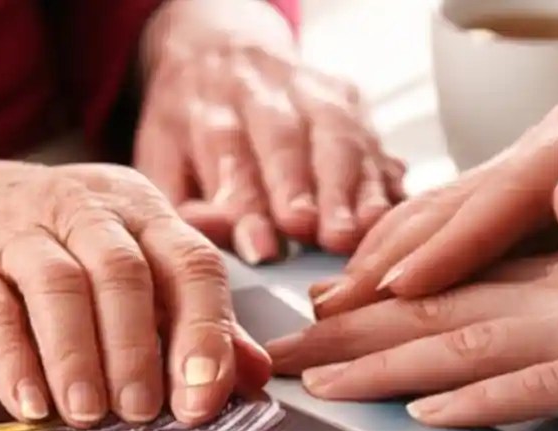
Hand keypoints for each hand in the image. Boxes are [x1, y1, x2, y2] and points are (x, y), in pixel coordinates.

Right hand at [0, 161, 271, 428]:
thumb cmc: (43, 247)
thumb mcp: (121, 266)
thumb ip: (187, 317)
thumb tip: (255, 375)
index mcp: (137, 208)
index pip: (189, 262)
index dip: (205, 332)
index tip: (205, 397)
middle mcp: (82, 206)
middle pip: (124, 272)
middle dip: (140, 350)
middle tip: (143, 412)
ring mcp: (16, 226)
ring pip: (59, 285)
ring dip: (79, 357)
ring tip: (89, 413)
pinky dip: (14, 360)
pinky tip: (30, 405)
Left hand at [134, 0, 404, 264]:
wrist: (218, 51)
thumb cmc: (189, 125)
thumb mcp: (164, 160)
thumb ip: (183, 202)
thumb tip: (212, 230)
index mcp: (207, 108)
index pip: (230, 158)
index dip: (250, 207)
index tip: (265, 251)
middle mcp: (261, 93)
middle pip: (288, 141)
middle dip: (311, 190)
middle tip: (327, 236)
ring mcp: (310, 91)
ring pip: (338, 135)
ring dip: (356, 187)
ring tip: (363, 229)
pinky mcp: (349, 97)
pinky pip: (373, 136)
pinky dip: (387, 175)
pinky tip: (393, 210)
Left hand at [268, 240, 557, 430]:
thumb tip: (507, 331)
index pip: (452, 285)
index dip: (377, 305)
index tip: (319, 323)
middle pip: (439, 309)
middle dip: (352, 334)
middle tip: (283, 356)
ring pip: (470, 343)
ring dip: (389, 367)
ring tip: (322, 384)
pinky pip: (545, 387)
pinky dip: (484, 402)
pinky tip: (431, 415)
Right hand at [311, 93, 557, 317]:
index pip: (494, 205)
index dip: (438, 254)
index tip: (387, 296)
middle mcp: (547, 148)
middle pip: (446, 208)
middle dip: (380, 262)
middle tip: (324, 312)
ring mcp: (533, 164)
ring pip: (439, 212)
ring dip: (381, 259)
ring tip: (330, 301)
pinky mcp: (531, 188)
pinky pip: (457, 220)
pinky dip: (410, 250)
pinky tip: (378, 279)